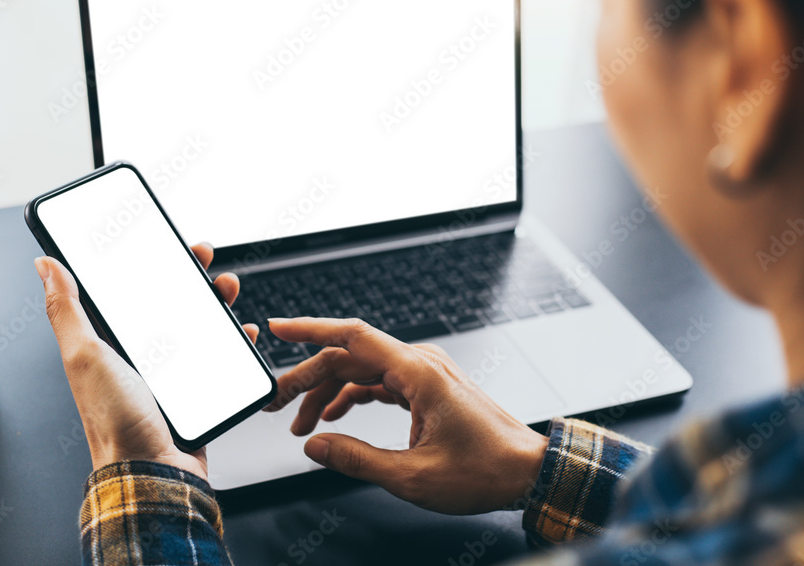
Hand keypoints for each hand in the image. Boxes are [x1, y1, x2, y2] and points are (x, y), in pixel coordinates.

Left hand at [35, 243, 258, 480]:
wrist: (153, 472)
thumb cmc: (113, 422)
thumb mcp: (84, 356)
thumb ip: (66, 310)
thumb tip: (45, 266)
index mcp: (110, 343)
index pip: (130, 291)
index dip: (148, 262)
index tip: (164, 242)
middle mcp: (141, 356)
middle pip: (171, 302)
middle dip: (190, 275)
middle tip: (202, 258)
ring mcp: (172, 373)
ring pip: (201, 325)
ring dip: (218, 301)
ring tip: (227, 288)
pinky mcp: (199, 391)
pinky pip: (224, 358)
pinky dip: (237, 341)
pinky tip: (244, 331)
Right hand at [266, 318, 547, 514]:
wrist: (528, 471)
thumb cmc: (486, 470)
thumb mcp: (413, 475)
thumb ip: (356, 459)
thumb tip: (315, 445)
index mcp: (419, 373)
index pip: (353, 336)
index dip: (310, 330)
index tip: (278, 328)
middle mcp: (421, 364)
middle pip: (349, 357)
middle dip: (307, 378)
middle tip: (275, 404)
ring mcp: (425, 374)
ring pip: (362, 371)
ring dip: (328, 393)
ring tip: (301, 424)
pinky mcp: (428, 388)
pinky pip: (380, 382)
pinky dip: (352, 396)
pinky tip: (335, 417)